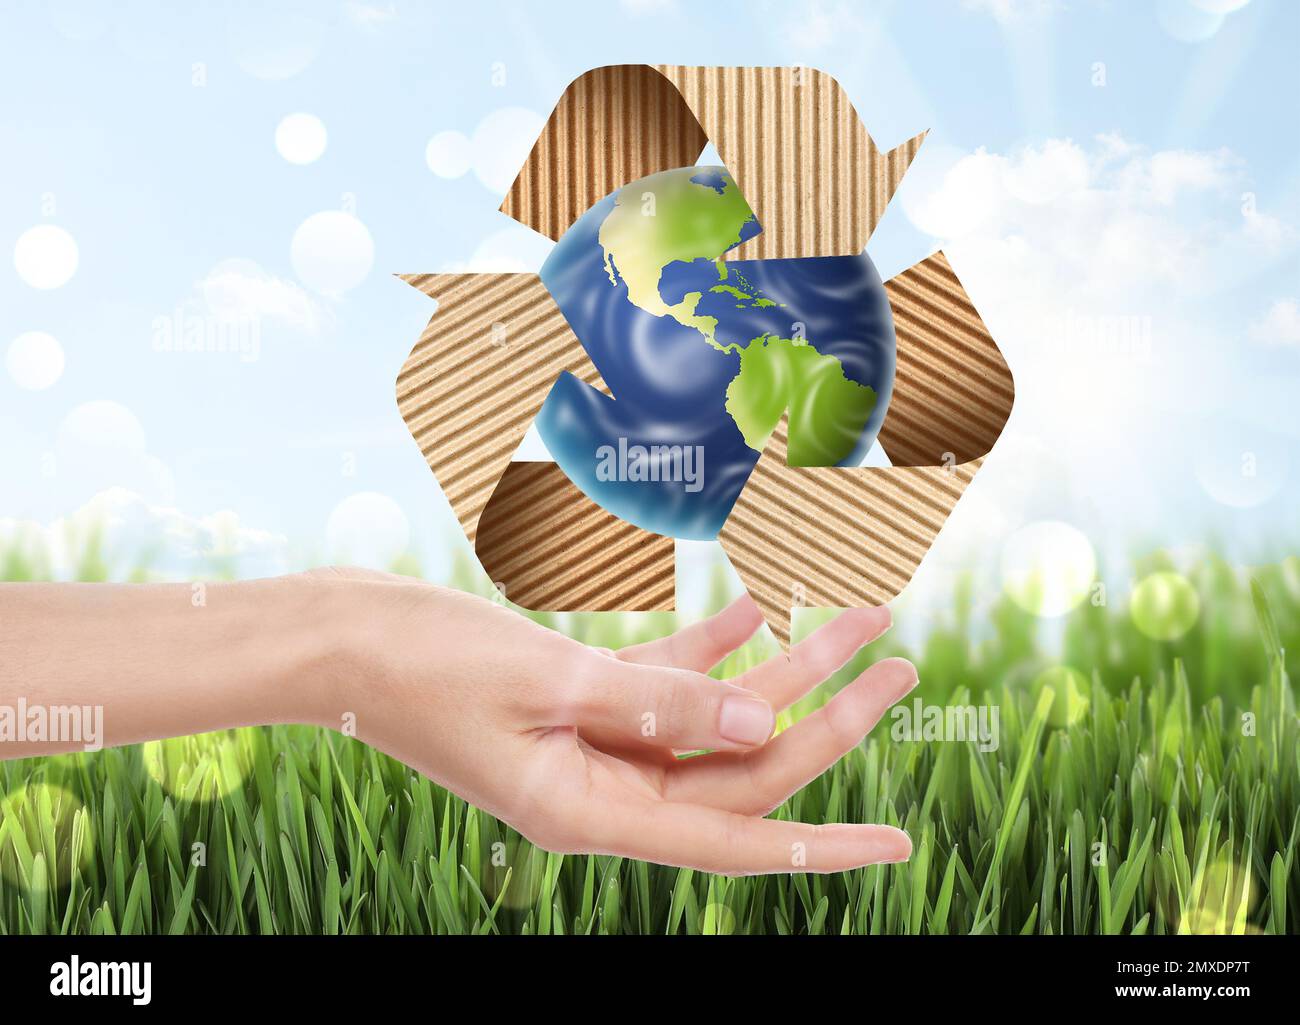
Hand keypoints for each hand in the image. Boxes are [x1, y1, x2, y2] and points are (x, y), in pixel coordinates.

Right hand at [312, 569, 917, 874]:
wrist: (341, 638)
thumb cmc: (424, 663)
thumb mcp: (550, 681)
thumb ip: (661, 704)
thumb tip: (763, 720)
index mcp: (589, 813)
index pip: (731, 839)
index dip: (820, 842)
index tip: (897, 843)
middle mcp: (602, 788)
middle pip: (738, 763)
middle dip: (824, 714)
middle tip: (897, 662)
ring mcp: (591, 744)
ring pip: (712, 714)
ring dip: (781, 665)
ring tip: (854, 614)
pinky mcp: (577, 699)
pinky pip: (666, 679)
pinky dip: (712, 645)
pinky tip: (758, 603)